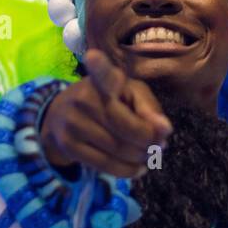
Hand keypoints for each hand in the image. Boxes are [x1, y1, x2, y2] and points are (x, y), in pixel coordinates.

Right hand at [40, 50, 172, 177]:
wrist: (62, 116)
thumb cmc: (108, 102)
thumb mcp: (131, 95)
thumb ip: (150, 109)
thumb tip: (164, 130)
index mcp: (103, 80)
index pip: (102, 73)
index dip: (98, 66)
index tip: (93, 56)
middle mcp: (84, 97)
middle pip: (127, 127)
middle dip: (149, 141)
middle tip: (160, 145)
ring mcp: (73, 122)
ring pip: (119, 149)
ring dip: (142, 158)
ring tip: (149, 156)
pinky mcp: (68, 145)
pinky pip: (106, 165)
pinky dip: (128, 170)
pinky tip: (138, 168)